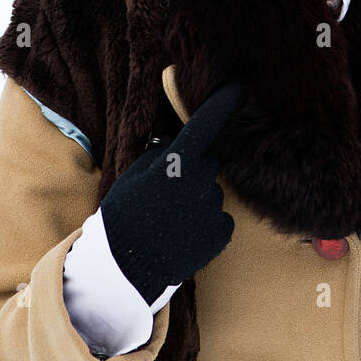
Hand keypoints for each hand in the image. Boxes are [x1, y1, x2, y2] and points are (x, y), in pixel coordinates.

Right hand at [101, 81, 247, 303]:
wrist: (126, 271)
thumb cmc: (123, 220)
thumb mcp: (131, 178)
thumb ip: (158, 155)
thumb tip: (175, 143)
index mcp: (178, 164)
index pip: (205, 126)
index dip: (222, 105)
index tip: (237, 89)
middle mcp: (202, 182)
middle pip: (207, 164)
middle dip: (192, 171)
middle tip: (167, 193)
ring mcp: (215, 208)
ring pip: (211, 193)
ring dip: (197, 201)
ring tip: (170, 222)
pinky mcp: (222, 233)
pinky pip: (219, 218)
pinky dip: (205, 224)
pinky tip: (183, 235)